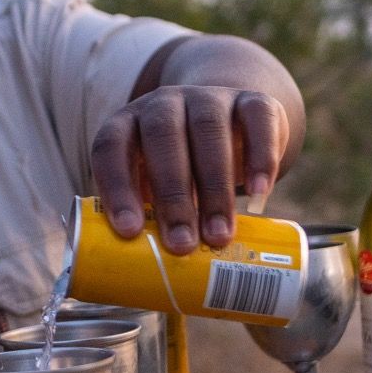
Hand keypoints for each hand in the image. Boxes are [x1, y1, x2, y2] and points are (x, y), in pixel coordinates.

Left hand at [91, 86, 289, 255]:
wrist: (228, 118)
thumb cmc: (179, 165)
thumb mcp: (153, 181)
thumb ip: (148, 213)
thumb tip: (146, 275)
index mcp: (127, 124)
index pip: (110, 148)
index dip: (116, 187)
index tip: (128, 232)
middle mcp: (164, 104)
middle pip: (163, 139)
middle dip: (172, 196)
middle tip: (182, 245)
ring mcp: (208, 97)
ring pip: (209, 132)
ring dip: (214, 188)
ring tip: (220, 235)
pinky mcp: (252, 100)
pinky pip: (258, 120)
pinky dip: (260, 158)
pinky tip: (261, 194)